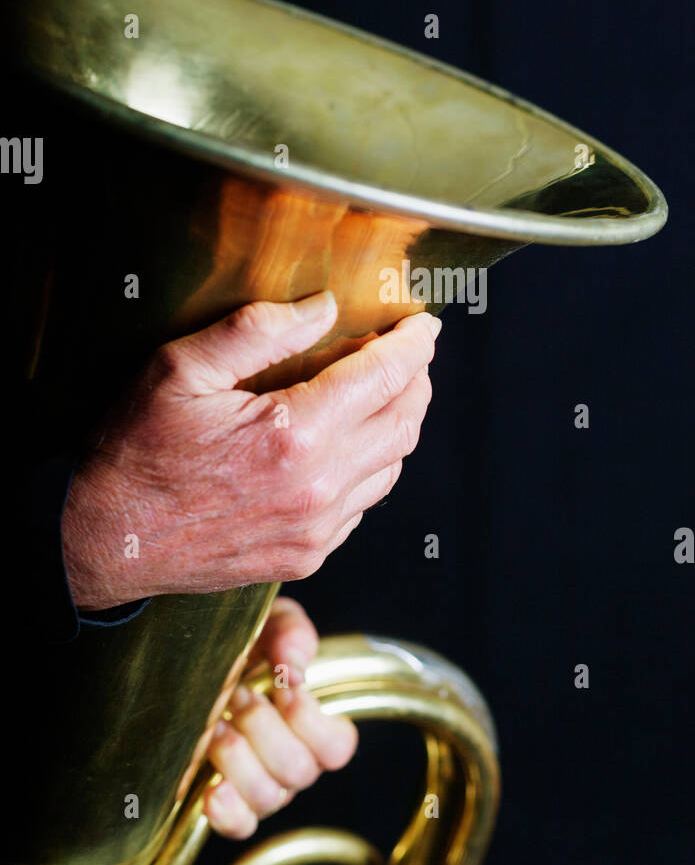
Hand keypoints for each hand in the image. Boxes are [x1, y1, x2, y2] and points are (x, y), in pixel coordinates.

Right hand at [62, 291, 439, 608]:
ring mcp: (315, 530)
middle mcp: (317, 488)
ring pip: (391, 467)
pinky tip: (353, 445)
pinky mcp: (305, 556)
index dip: (413, 345)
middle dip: (416, 380)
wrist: (102, 539)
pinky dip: (373, 468)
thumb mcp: (181, 369)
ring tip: (386, 392)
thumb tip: (323, 308)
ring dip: (398, 423)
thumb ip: (258, 331)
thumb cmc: (134, 452)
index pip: (385, 377)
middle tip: (410, 353)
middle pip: (403, 423)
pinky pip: (363, 506)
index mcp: (294, 435)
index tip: (423, 325)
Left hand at [204, 596, 357, 838]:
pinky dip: (228, 810)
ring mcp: (260, 786)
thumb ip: (290, 633)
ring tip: (214, 725)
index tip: (282, 688)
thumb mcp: (269, 622)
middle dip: (262, 727)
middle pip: (299, 770)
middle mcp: (291, 762)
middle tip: (237, 694)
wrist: (187, 665)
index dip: (313, 721)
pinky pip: (240, 825)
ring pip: (268, 795)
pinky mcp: (226, 804)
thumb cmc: (239, 643)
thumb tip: (294, 669)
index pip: (338, 746)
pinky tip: (212, 788)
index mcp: (311, 723)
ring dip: (237, 757)